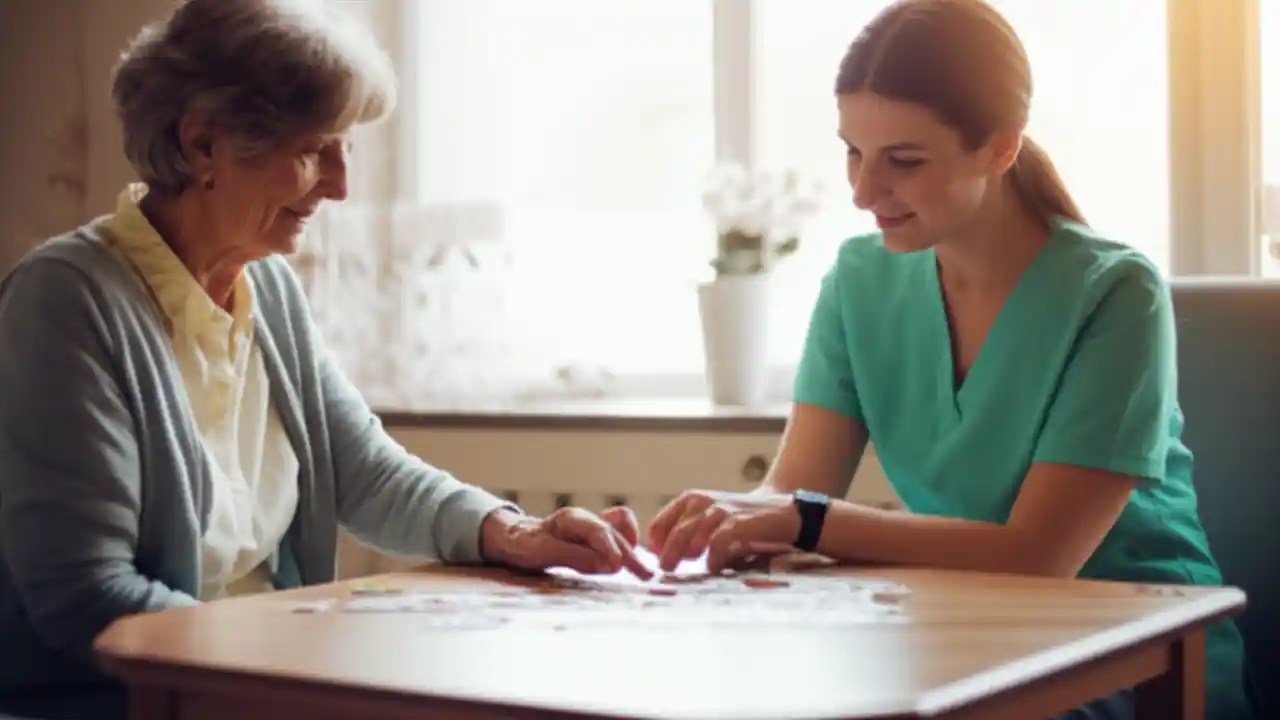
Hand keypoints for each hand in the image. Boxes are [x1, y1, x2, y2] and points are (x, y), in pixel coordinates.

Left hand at [480, 506, 652, 578]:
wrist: (515, 539)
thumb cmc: (525, 545)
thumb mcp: (542, 552)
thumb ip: (574, 557)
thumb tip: (608, 565)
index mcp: (571, 518)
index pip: (598, 530)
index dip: (610, 547)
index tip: (619, 565)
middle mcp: (586, 520)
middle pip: (614, 534)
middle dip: (630, 554)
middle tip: (646, 576)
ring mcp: (593, 528)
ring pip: (620, 534)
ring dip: (633, 551)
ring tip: (644, 572)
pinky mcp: (596, 539)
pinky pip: (618, 536)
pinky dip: (628, 546)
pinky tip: (631, 562)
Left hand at [647, 490, 800, 572]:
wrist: (782, 513)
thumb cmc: (740, 524)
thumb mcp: (709, 523)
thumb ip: (688, 538)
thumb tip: (664, 564)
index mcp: (690, 501)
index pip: (658, 527)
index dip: (657, 549)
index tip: (661, 566)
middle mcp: (702, 502)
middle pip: (673, 534)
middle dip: (668, 557)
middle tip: (667, 575)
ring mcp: (720, 511)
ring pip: (689, 536)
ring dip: (686, 557)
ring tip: (688, 574)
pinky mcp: (739, 523)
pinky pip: (716, 543)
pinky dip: (712, 558)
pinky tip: (714, 568)